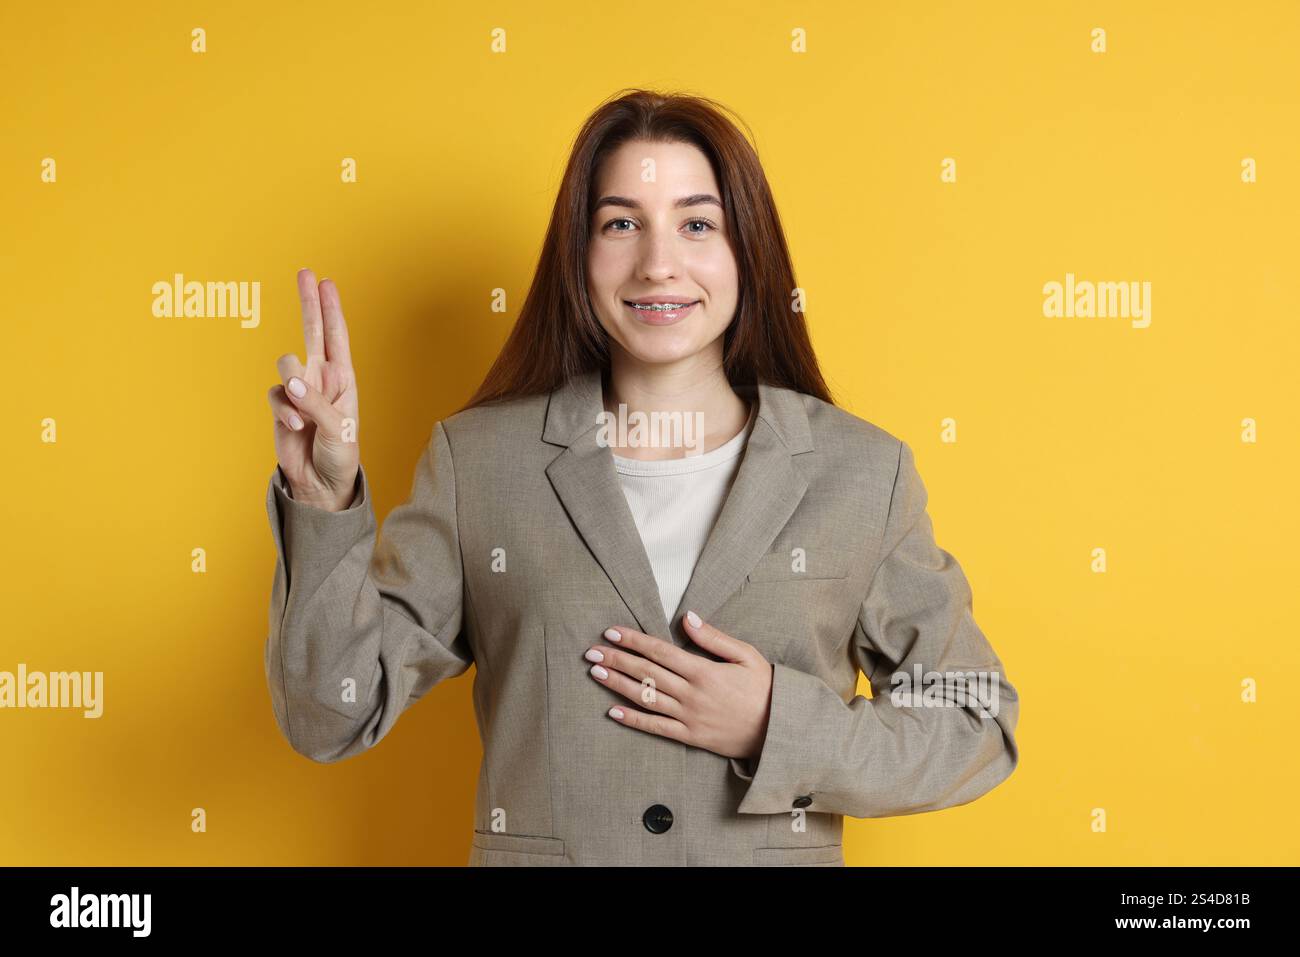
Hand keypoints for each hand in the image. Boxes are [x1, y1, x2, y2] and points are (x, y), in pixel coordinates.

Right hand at [267, 268, 360, 511]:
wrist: (321, 483)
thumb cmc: (339, 454)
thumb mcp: (336, 428)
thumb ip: (315, 402)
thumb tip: (291, 382)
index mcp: (344, 379)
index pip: (337, 336)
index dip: (331, 309)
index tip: (326, 282)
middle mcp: (321, 378)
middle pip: (311, 332)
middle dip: (309, 303)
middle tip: (305, 273)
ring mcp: (300, 390)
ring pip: (286, 364)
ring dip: (294, 387)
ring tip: (304, 416)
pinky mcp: (281, 406)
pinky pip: (275, 395)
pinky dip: (283, 411)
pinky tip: (295, 428)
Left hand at [584, 611, 773, 762]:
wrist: (779, 730)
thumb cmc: (765, 688)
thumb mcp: (745, 655)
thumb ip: (713, 637)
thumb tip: (686, 617)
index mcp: (704, 671)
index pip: (659, 651)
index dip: (633, 641)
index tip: (611, 632)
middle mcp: (691, 694)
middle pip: (646, 673)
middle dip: (616, 660)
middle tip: (591, 651)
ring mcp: (688, 717)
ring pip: (645, 698)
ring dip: (617, 685)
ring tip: (596, 673)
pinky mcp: (690, 736)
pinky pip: (656, 727)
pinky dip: (633, 720)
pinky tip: (612, 712)